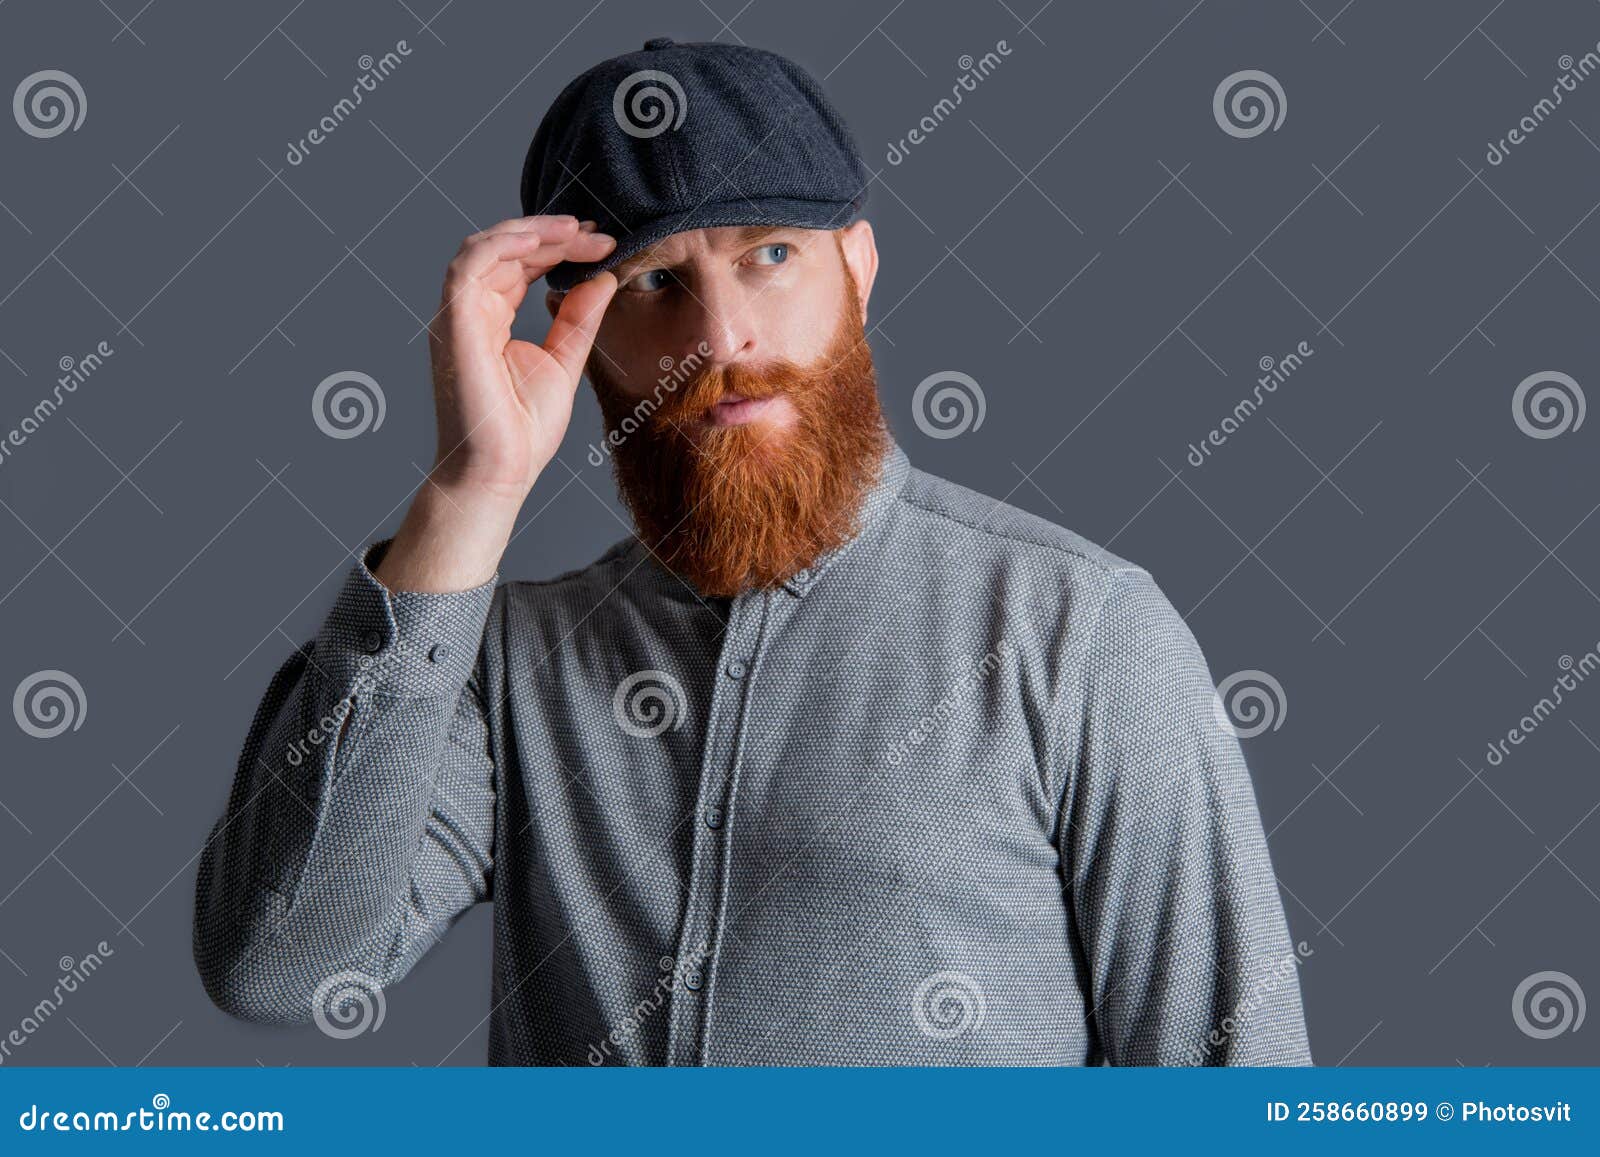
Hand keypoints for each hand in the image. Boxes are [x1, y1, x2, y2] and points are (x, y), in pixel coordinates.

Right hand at [427, 215, 616, 504]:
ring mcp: (458, 315)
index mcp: (492, 319)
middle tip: (596, 232)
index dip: (559, 248)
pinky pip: (470, 264)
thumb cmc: (523, 432)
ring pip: (487, 247)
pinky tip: (543, 240)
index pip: (521, 266)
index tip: (601, 243)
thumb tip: (602, 277)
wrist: (498, 471)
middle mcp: (471, 311)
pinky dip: (504, 244)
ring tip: (576, 230)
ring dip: (533, 232)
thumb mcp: (564, 362)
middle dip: (553, 236)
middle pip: (506, 250)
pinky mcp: (453, 321)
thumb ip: (579, 318)